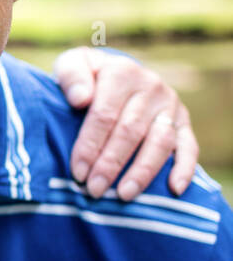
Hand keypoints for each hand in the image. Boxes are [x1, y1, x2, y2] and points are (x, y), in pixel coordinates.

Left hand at [54, 47, 197, 200]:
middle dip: (111, 164)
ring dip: (142, 171)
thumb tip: (81, 99)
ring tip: (124, 195)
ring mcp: (170, 105)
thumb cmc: (87, 77)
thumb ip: (71, 77)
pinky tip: (174, 189)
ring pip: (159, 142)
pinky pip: (189, 146)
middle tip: (95, 190)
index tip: (78, 172)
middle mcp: (151, 87)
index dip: (90, 146)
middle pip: (130, 131)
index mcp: (122, 72)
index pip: (104, 115)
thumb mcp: (72, 65)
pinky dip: (185, 168)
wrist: (117, 74)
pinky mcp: (184, 121)